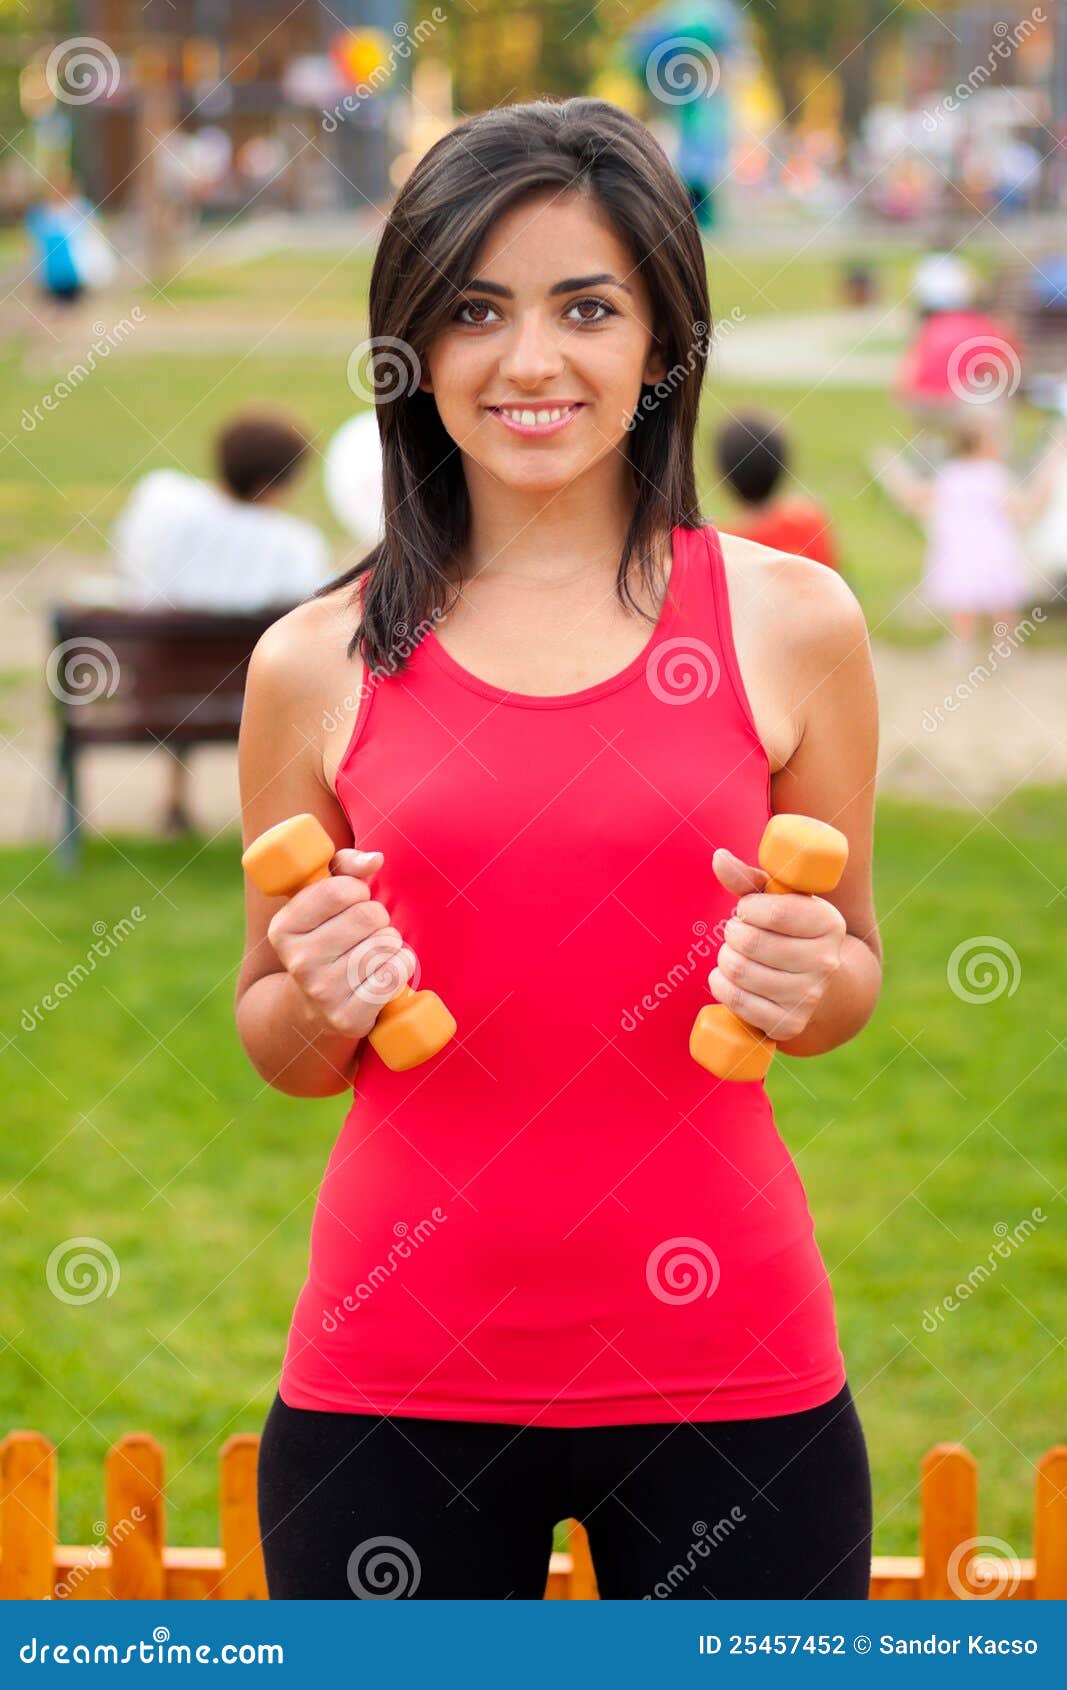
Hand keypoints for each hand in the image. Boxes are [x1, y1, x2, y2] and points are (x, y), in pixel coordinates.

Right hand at [266, 847, 416, 1040]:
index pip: (339, 890)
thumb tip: (374, 860)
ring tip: (373, 951)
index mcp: (284, 927)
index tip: (353, 899)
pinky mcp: (347, 1016)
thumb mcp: (322, 898)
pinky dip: (401, 965)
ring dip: (390, 942)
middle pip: (368, 916)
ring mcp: (322, 992)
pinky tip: (385, 971)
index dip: (357, 890)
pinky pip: (396, 973)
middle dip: (377, 916)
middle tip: (366, 930)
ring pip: (386, 943)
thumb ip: (345, 867)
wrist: (314, 1006)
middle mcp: (298, 961)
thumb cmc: (327, 937)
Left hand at [707, 846, 846, 1042]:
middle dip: (732, 934)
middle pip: (752, 942)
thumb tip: (718, 858)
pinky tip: (728, 978)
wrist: (812, 982)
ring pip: (740, 971)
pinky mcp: (789, 1024)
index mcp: (829, 923)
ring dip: (725, 959)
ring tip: (735, 954)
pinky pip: (738, 1002)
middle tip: (737, 934)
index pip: (775, 911)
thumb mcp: (776, 900)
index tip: (747, 910)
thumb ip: (748, 878)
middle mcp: (826, 962)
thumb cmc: (787, 931)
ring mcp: (809, 997)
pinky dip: (721, 986)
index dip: (749, 908)